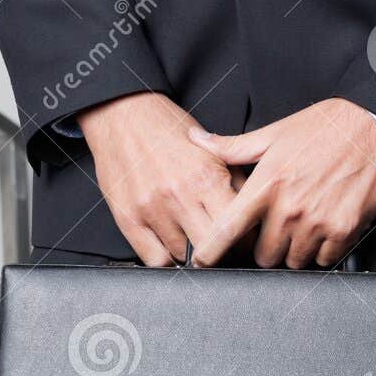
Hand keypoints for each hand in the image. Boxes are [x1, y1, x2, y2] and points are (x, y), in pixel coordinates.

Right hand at [76, 93, 238, 266]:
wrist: (123, 115)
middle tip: (221, 248)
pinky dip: (167, 260)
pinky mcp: (128, 219)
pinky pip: (155, 260)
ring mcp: (152, 210)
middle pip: (213, 249)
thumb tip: (252, 213)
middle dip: (221, 252)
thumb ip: (234, 181)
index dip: (245, 240)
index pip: (238, 228)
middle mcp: (180, 196)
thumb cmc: (167, 129)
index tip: (242, 241)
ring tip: (194, 242)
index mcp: (207, 177)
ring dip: (193, 256)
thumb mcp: (211, 149)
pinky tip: (171, 247)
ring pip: (185, 258)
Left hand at [188, 99, 375, 269]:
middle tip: (274, 230)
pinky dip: (322, 251)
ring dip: (293, 250)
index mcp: (267, 184)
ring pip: (293, 261)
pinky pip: (324, 260)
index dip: (210, 252)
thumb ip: (232, 146)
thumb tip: (196, 139)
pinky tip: (323, 229)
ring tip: (302, 226)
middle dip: (264, 247)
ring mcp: (319, 222)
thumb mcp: (274, 133)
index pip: (227, 230)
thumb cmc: (324, 128)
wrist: (374, 126)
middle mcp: (290, 208)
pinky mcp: (345, 230)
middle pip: (262, 256)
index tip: (202, 261)